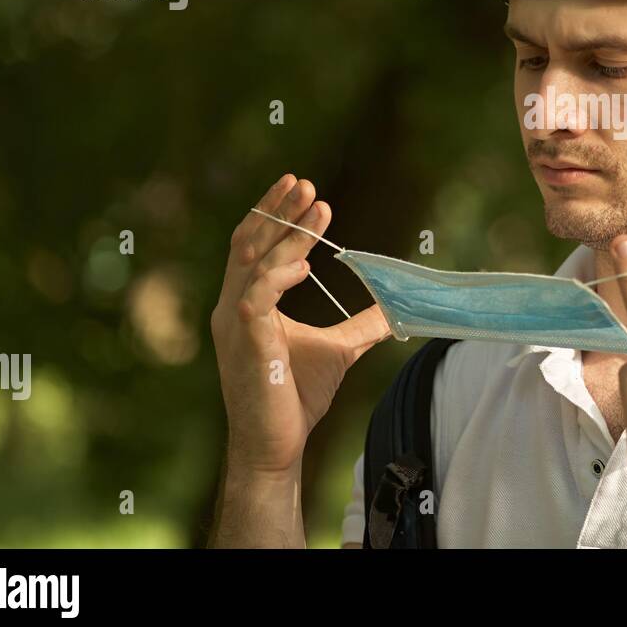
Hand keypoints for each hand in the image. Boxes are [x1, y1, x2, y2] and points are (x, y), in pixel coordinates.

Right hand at [211, 174, 389, 477]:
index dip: (274, 214)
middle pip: (250, 243)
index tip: (300, 188)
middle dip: (279, 211)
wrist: (277, 444)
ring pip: (255, 262)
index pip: (254, 246)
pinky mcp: (244, 342)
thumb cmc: (297, 397)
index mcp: (248, 303)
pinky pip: (256, 297)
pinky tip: (303, 266)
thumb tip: (391, 308)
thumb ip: (360, 325)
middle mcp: (234, 306)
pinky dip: (278, 276)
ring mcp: (235, 324)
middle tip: (307, 183)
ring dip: (288, 234)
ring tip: (317, 209)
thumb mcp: (338, 350)